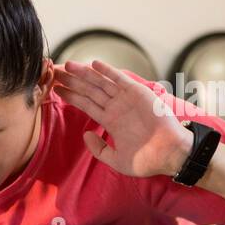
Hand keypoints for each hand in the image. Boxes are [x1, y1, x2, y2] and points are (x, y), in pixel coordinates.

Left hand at [52, 60, 192, 177]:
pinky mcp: (138, 93)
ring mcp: (126, 99)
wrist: (169, 154)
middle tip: (55, 72)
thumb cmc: (146, 160)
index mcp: (111, 121)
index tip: (56, 89)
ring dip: (84, 73)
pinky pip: (120, 79)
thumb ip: (98, 148)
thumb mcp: (116, 159)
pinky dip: (108, 71)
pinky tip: (94, 64)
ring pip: (100, 83)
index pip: (86, 104)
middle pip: (89, 90)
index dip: (71, 96)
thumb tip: (85, 134)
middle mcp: (116, 107)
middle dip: (72, 81)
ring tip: (68, 66)